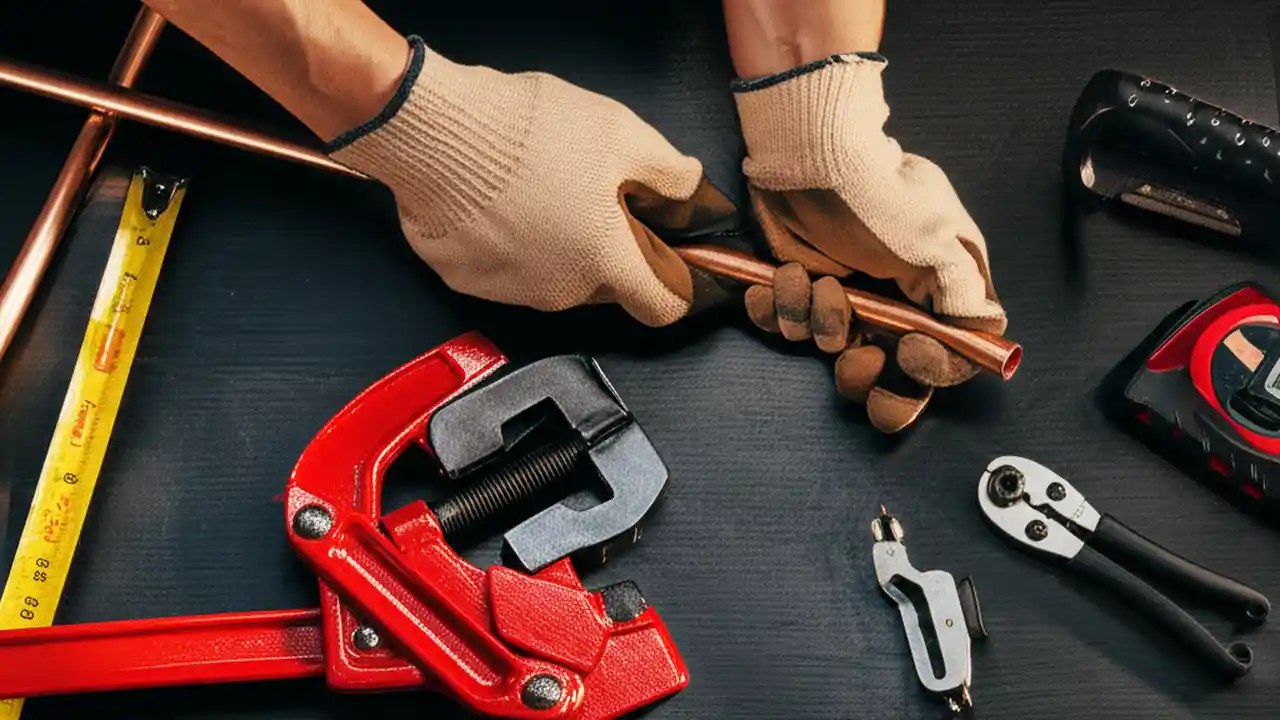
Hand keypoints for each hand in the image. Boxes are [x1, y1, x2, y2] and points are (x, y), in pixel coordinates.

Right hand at [330, 37, 736, 326]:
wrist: (435, 132)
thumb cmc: (529, 133)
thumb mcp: (622, 134)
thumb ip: (670, 172)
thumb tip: (690, 190)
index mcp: (605, 262)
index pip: (661, 306)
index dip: (674, 284)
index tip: (668, 259)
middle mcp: (560, 291)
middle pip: (604, 285)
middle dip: (607, 249)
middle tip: (594, 195)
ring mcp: (509, 290)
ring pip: (552, 277)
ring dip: (557, 245)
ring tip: (539, 189)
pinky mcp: (464, 279)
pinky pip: (502, 268)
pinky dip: (507, 243)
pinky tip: (498, 201)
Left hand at [732, 54, 1006, 431]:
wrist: (809, 154)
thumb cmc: (876, 195)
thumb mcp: (937, 240)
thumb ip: (963, 294)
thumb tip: (984, 333)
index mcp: (938, 292)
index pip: (948, 358)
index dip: (931, 372)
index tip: (908, 352)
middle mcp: (893, 302)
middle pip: (884, 375)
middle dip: (864, 372)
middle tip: (855, 352)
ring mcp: (843, 297)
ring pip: (828, 347)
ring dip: (818, 321)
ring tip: (813, 278)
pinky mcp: (798, 289)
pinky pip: (783, 324)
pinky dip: (776, 308)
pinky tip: (781, 278)